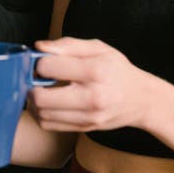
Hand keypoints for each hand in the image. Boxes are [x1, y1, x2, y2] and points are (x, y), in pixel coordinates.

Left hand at [28, 37, 151, 131]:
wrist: (142, 99)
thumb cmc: (118, 70)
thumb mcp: (99, 48)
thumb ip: (68, 45)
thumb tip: (40, 47)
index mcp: (95, 70)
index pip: (48, 67)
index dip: (38, 62)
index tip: (42, 61)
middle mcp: (92, 96)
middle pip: (41, 97)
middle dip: (31, 85)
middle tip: (36, 79)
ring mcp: (88, 116)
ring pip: (42, 114)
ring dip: (34, 101)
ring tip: (41, 90)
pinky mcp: (84, 128)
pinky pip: (49, 125)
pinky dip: (41, 114)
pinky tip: (49, 103)